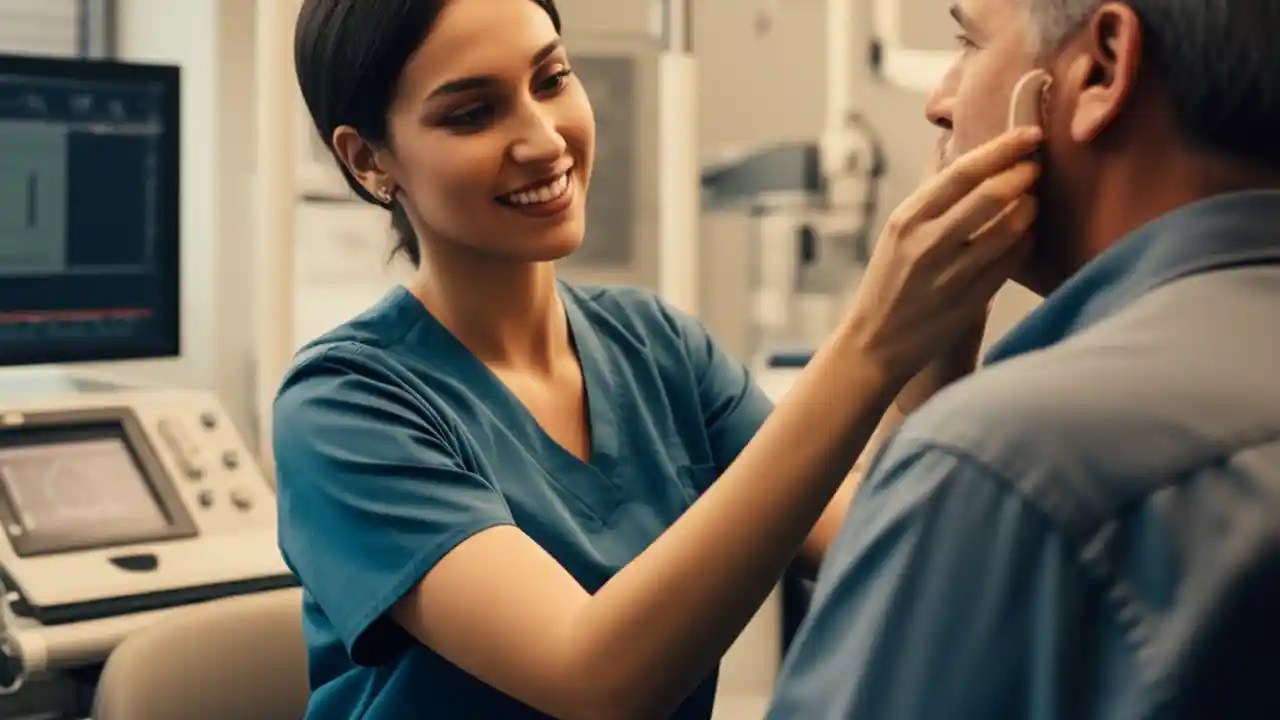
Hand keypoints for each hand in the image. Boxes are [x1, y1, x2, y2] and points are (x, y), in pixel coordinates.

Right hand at [841, 127, 1041, 383]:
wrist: (875, 343)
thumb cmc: (889, 282)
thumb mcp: (897, 233)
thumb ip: (931, 198)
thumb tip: (965, 153)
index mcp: (907, 219)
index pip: (963, 171)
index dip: (1003, 148)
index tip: (1030, 134)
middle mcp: (927, 244)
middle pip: (991, 194)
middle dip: (1023, 174)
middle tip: (1037, 166)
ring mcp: (950, 274)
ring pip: (1009, 228)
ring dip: (1030, 209)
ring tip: (1033, 201)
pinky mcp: (970, 301)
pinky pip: (1012, 262)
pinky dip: (1026, 242)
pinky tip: (1026, 235)